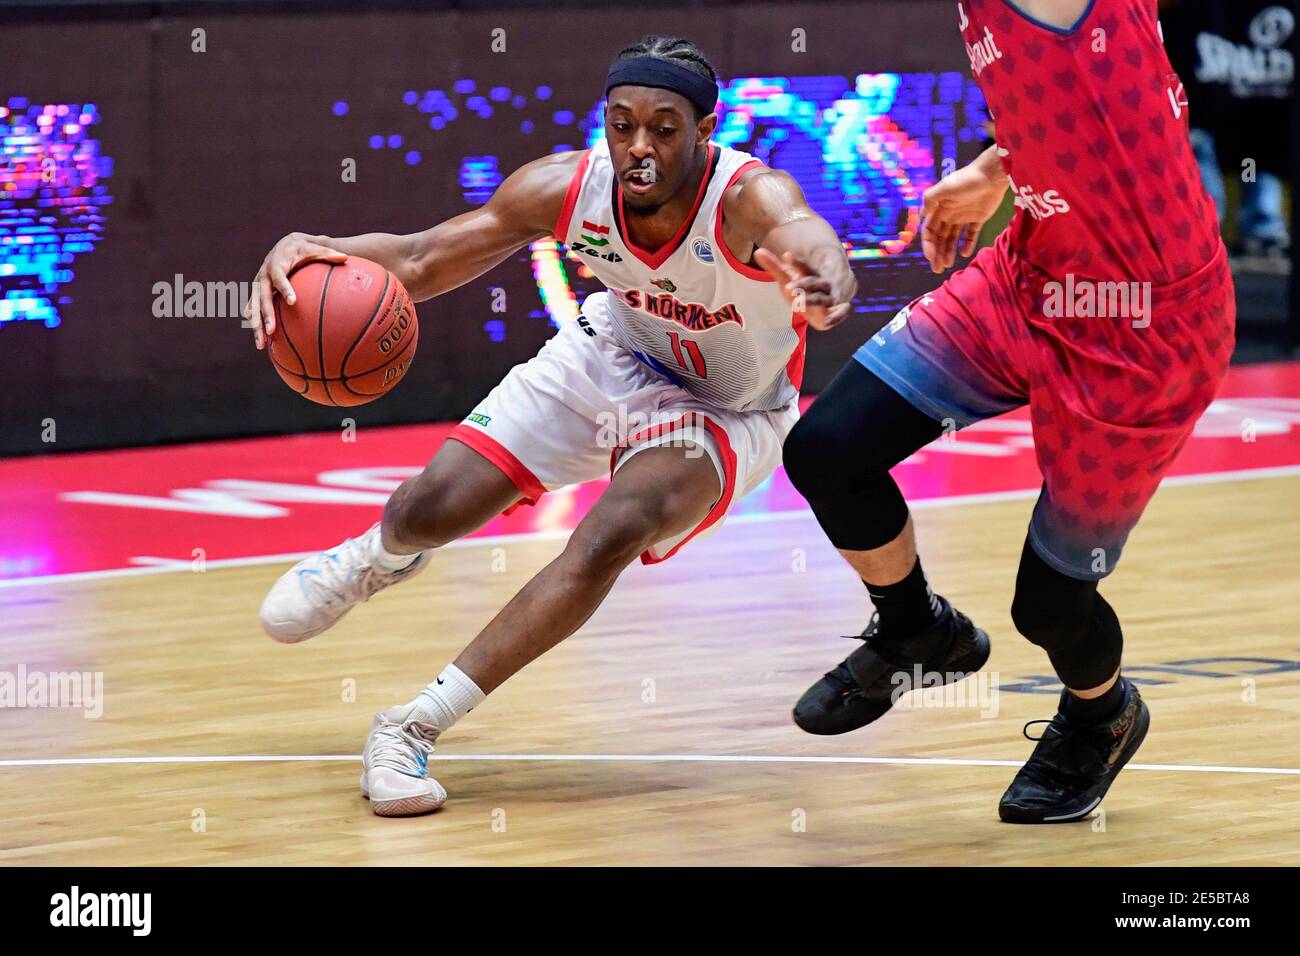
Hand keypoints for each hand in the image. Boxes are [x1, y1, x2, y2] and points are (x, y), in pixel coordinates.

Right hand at [244, 232, 346, 348]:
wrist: (285, 244)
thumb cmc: (302, 248)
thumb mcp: (314, 249)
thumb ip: (328, 254)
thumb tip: (345, 257)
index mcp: (276, 264)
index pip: (279, 277)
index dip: (284, 288)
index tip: (292, 302)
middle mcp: (264, 275)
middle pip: (262, 297)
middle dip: (265, 314)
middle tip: (271, 330)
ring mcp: (259, 285)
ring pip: (254, 307)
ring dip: (257, 326)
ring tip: (261, 345)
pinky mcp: (259, 292)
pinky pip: (255, 309)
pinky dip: (257, 324)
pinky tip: (262, 341)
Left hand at [753, 248, 855, 330]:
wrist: (828, 301)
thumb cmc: (803, 289)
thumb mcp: (787, 278)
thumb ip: (774, 267)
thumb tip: (758, 252)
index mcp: (811, 275)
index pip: (805, 267)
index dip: (797, 262)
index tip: (786, 256)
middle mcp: (821, 286)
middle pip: (813, 282)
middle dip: (802, 284)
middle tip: (787, 288)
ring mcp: (829, 300)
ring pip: (821, 299)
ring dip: (811, 300)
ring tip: (797, 303)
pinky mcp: (836, 313)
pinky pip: (839, 313)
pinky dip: (837, 316)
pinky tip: (826, 321)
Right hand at [920, 160, 1007, 274]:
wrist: (992, 174)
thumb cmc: (966, 179)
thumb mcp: (944, 187)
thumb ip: (930, 200)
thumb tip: (922, 216)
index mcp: (939, 208)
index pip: (929, 231)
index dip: (928, 245)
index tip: (931, 257)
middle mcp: (948, 214)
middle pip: (940, 238)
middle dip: (937, 254)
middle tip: (938, 269)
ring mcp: (963, 217)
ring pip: (953, 239)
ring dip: (949, 252)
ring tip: (949, 265)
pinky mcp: (978, 218)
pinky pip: (971, 235)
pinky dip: (968, 245)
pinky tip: (965, 253)